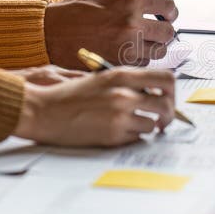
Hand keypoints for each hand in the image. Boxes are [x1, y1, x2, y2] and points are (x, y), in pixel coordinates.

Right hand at [14, 67, 175, 146]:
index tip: (168, 98)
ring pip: (153, 125)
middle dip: (168, 116)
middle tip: (161, 120)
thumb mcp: (100, 78)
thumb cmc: (69, 95)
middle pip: (166, 105)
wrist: (42, 110)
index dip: (173, 91)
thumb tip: (154, 91)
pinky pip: (136, 138)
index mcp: (121, 75)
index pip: (166, 78)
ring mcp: (119, 116)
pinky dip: (132, 137)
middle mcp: (123, 94)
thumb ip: (127, 82)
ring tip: (134, 126)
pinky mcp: (112, 135)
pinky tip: (118, 132)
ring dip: (148, 127)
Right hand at [44, 0, 177, 69]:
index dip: (170, 9)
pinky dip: (138, 58)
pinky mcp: (121, 64)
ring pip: (159, 50)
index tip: (167, 13)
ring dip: (152, 46)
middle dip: (163, 30)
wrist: (51, 34)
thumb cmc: (76, 9)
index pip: (168, 4)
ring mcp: (128, 48)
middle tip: (155, 29)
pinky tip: (125, 51)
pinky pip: (143, 63)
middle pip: (168, 31)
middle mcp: (132, 25)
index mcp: (131, 1)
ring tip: (138, 41)